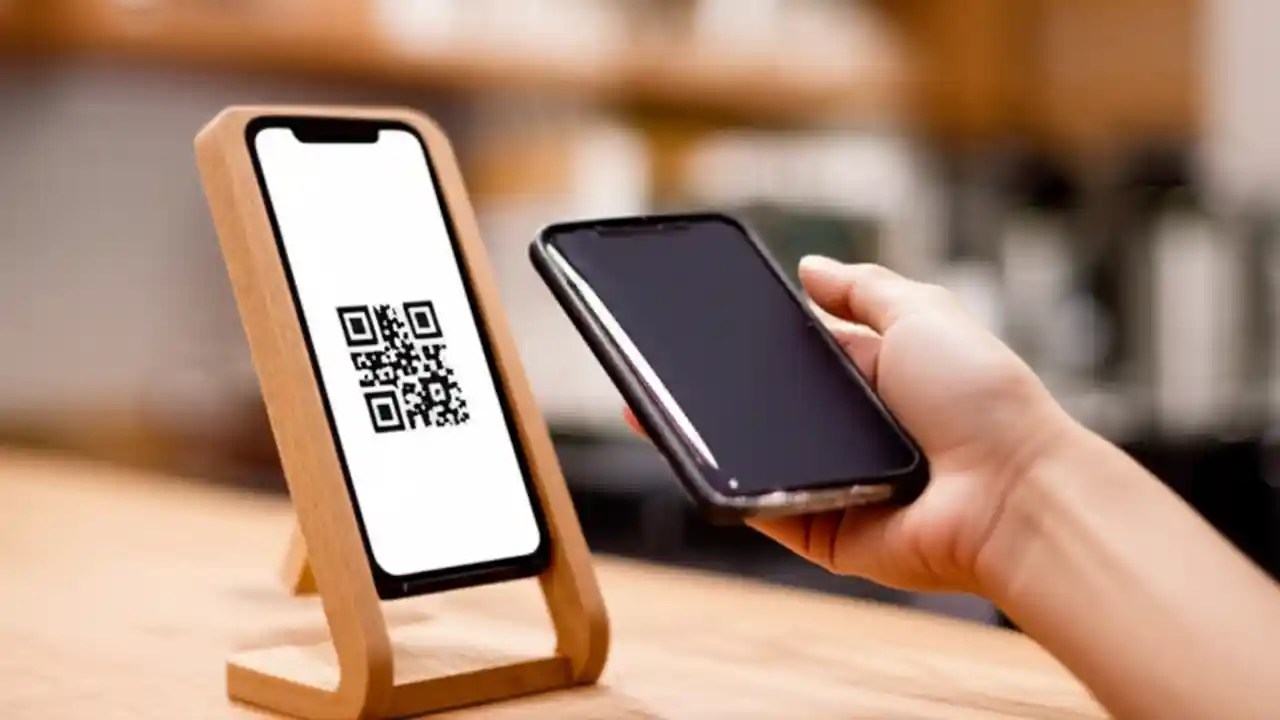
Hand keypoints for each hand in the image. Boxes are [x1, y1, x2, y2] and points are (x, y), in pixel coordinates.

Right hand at [626, 257, 1080, 592]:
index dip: (758, 341)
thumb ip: (865, 287)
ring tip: (653, 407)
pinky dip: (730, 488)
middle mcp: (855, 433)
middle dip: (719, 388)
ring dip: (709, 437)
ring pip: (756, 457)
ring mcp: (836, 484)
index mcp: (878, 378)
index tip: (705, 323)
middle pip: (772, 407)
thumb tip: (808, 266)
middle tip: (661, 365)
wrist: (1010, 493)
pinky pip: (763, 509)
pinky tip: (691, 457)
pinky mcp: (823, 533)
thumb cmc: (983, 400)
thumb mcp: (924, 314)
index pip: (803, 355)